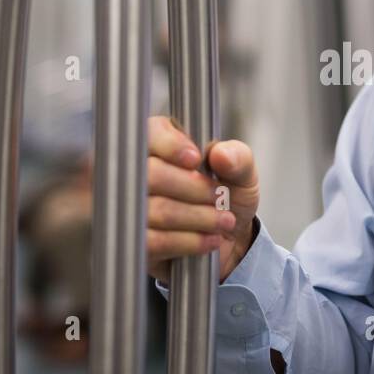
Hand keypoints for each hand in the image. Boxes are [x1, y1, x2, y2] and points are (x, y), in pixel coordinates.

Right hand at [146, 115, 259, 283]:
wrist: (227, 239)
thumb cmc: (227, 196)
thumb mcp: (242, 173)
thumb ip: (238, 158)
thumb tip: (221, 154)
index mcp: (162, 143)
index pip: (150, 132)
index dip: (171, 145)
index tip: (195, 160)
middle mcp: (138, 171)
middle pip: (151, 174)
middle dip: (194, 188)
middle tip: (220, 198)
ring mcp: (131, 207)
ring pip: (155, 210)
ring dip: (197, 218)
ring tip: (224, 221)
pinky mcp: (134, 239)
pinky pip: (153, 241)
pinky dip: (188, 241)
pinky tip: (210, 239)